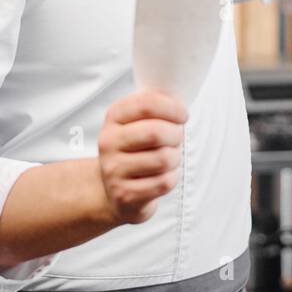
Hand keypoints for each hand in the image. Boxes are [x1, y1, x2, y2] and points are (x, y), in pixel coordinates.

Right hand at [97, 90, 187, 224]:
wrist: (112, 190)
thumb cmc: (134, 150)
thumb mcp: (138, 122)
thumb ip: (156, 106)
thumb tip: (179, 97)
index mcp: (114, 117)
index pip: (146, 104)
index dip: (173, 107)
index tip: (182, 115)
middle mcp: (109, 142)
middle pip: (156, 132)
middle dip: (176, 135)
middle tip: (175, 138)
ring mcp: (114, 170)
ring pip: (163, 159)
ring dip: (175, 158)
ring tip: (168, 158)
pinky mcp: (124, 194)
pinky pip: (164, 182)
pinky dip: (171, 178)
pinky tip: (162, 176)